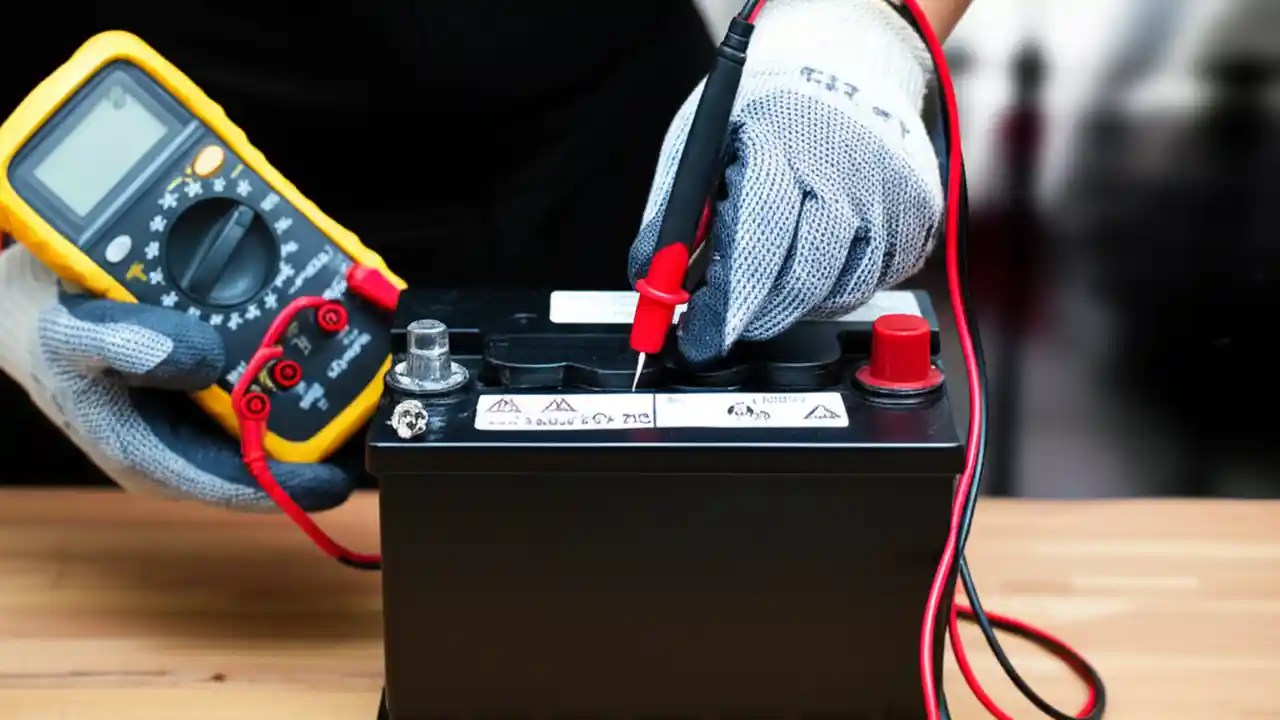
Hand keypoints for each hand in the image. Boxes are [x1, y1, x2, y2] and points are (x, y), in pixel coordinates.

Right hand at [0, 245, 354, 510]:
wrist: (22, 304)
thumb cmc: (42, 329)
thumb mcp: (75, 334)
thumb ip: (132, 344)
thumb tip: (203, 360)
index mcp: (145, 451)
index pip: (230, 485)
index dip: (288, 488)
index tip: (338, 479)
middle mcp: (175, 443)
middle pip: (260, 456)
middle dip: (314, 444)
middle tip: (364, 420)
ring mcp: (189, 420)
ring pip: (261, 423)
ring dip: (306, 407)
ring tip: (355, 387)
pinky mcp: (197, 393)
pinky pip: (250, 391)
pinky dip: (281, 375)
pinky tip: (314, 353)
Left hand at [629, 0, 943, 364]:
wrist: (847, 63)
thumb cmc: (766, 107)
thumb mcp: (701, 143)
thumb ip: (673, 214)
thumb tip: (649, 279)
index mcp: (779, 145)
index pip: (754, 247)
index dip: (723, 307)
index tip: (697, 339)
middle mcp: (843, 171)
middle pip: (800, 280)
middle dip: (754, 318)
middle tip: (724, 328)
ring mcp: (888, 194)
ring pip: (839, 291)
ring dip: (795, 304)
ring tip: (770, 281)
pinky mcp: (917, 214)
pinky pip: (873, 281)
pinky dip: (836, 287)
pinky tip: (816, 259)